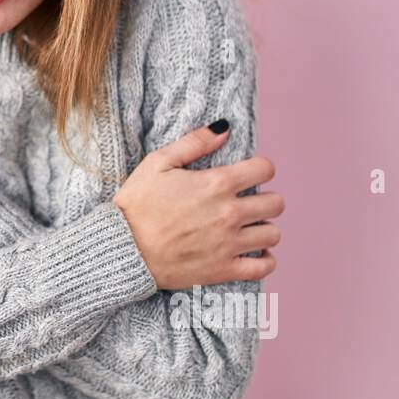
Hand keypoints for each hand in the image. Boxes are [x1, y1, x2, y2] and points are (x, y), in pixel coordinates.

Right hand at [111, 123, 282, 289]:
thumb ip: (195, 142)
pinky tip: (253, 252)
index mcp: (216, 183)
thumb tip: (225, 128)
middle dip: (265, 198)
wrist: (122, 248)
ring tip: (249, 227)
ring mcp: (229, 244)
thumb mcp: (158, 162)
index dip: (260, 168)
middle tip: (248, 201)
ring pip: (273, 234)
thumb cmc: (137, 204)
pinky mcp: (224, 270)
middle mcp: (229, 213)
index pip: (265, 169)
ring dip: (264, 228)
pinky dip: (265, 259)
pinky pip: (264, 267)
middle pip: (276, 203)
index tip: (249, 174)